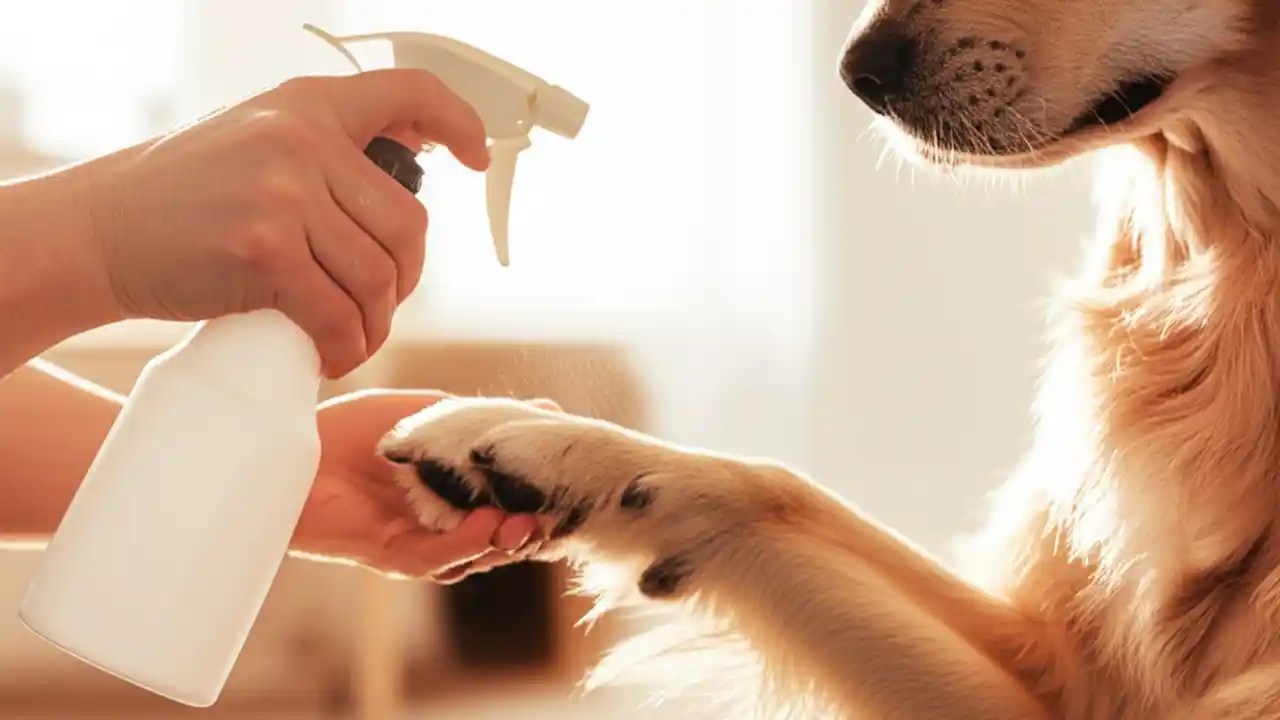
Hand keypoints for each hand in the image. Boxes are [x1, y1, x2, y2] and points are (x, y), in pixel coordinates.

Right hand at [75, 70, 489, 376]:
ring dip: (376, 322)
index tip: (476, 155)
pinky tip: (333, 352)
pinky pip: (339, 313)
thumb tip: (415, 154)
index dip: (458, 120)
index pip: (407, 92)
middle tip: (377, 302)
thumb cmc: (186, 196)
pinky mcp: (264, 251)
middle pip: (408, 224)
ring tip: (352, 334)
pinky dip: (347, 346)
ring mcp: (283, 193)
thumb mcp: (259, 139)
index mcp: (309, 105)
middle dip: (404, 278)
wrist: (101, 229)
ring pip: (379, 277)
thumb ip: (328, 147)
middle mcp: (302, 140)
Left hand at [292, 389, 543, 581]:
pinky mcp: (392, 555)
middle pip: (502, 539)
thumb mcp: (431, 415)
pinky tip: (486, 524)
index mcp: (455, 496)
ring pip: (476, 555)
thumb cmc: (352, 430)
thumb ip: (484, 416)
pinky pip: (437, 558)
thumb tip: (548, 407)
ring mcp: (420, 544)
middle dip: (531, 530)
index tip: (569, 483)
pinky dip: (466, 543)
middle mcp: (442, 526)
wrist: (290, 447)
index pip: (512, 505)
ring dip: (504, 542)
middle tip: (555, 513)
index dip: (541, 500)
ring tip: (526, 523)